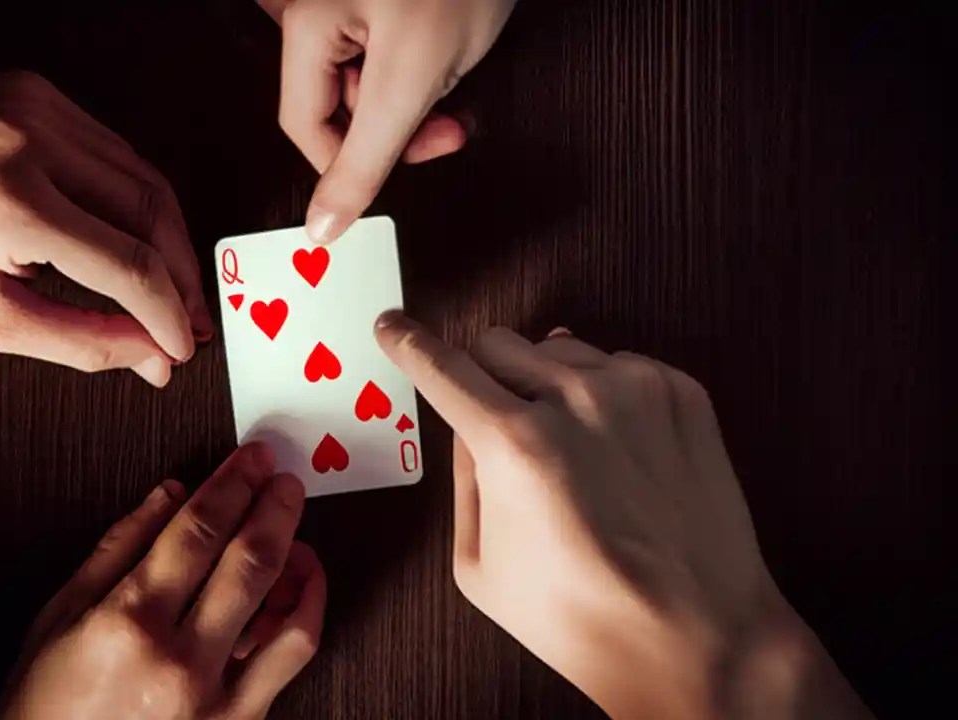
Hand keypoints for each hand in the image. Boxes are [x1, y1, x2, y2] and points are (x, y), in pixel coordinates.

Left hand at [0, 71, 210, 384]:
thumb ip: (80, 341)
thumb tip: (150, 356)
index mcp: (12, 205)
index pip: (129, 265)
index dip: (168, 313)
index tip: (183, 345)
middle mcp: (31, 143)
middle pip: (152, 212)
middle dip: (182, 274)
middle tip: (189, 319)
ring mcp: (35, 107)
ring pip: (143, 175)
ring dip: (167, 236)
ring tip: (170, 284)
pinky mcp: (34, 91)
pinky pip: (112, 149)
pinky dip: (133, 196)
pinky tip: (134, 234)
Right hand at [0, 443, 326, 719]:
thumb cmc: (44, 707)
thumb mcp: (58, 619)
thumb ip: (116, 549)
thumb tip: (171, 493)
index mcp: (125, 623)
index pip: (195, 531)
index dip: (230, 485)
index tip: (249, 461)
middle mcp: (177, 659)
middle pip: (246, 559)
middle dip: (272, 505)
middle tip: (280, 475)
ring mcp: (216, 699)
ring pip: (284, 609)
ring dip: (298, 554)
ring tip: (292, 529)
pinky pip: (291, 658)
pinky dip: (305, 612)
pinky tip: (299, 586)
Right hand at [257, 0, 516, 242]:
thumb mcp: (411, 77)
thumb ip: (364, 159)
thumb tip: (322, 225)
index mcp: (306, 25)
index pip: (305, 128)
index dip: (354, 163)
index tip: (405, 166)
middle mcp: (317, 10)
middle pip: (339, 104)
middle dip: (396, 123)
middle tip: (443, 124)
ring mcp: (351, 3)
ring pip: (369, 80)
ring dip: (417, 93)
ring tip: (454, 64)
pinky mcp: (382, 3)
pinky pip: (389, 51)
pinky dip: (425, 62)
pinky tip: (454, 39)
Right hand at [375, 314, 873, 719]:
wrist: (700, 636)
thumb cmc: (582, 617)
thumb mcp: (480, 567)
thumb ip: (464, 478)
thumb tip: (467, 422)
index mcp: (514, 444)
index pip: (442, 366)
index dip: (407, 342)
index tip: (393, 327)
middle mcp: (575, 399)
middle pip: (497, 343)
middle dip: (484, 376)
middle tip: (500, 428)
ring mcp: (636, 389)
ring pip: (558, 347)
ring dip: (545, 383)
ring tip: (567, 450)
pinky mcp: (682, 392)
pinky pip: (616, 365)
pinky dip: (601, 394)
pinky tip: (614, 452)